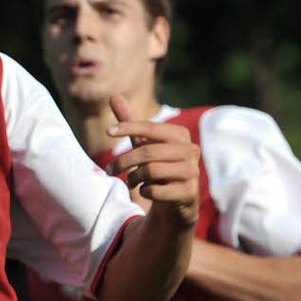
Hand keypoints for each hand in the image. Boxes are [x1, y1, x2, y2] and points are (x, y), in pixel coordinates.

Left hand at [106, 95, 199, 226]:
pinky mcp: (189, 193)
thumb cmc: (156, 169)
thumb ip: (130, 122)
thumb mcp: (142, 144)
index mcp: (180, 135)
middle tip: (110, 170)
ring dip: (134, 178)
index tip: (108, 131)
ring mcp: (192, 172)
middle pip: (148, 152)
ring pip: (151, 170)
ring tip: (132, 181)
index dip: (129, 127)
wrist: (172, 204)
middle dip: (123, 161)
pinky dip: (144, 192)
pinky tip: (146, 192)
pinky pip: (157, 190)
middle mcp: (191, 151)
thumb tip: (114, 96)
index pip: (152, 127)